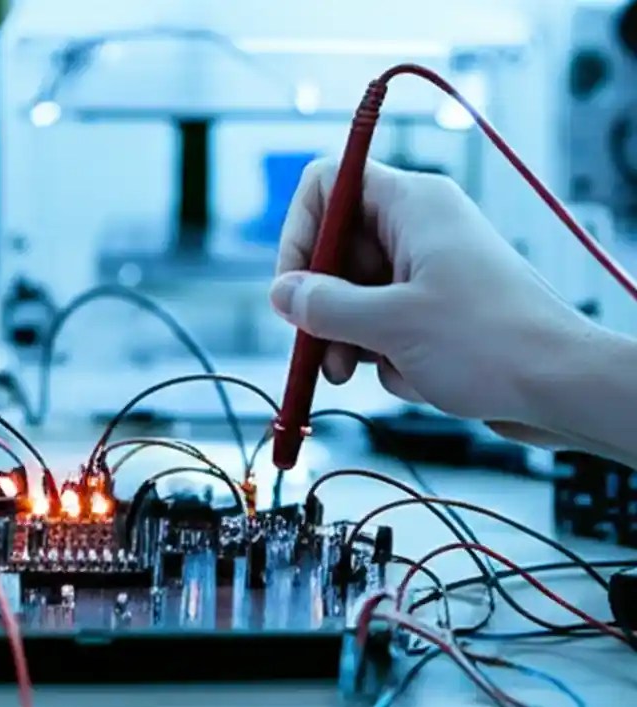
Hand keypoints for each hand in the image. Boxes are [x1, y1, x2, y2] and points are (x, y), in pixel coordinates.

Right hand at [269, 158, 589, 443]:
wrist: (561, 387)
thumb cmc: (493, 344)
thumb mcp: (390, 325)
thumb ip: (325, 306)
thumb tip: (282, 294)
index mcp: (412, 205)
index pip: (328, 183)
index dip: (300, 230)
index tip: (294, 285)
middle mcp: (418, 228)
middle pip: (335, 249)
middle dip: (320, 303)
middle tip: (316, 347)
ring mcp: (428, 269)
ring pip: (354, 292)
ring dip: (346, 336)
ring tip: (353, 371)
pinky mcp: (437, 308)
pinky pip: (382, 322)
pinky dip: (383, 352)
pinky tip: (411, 374)